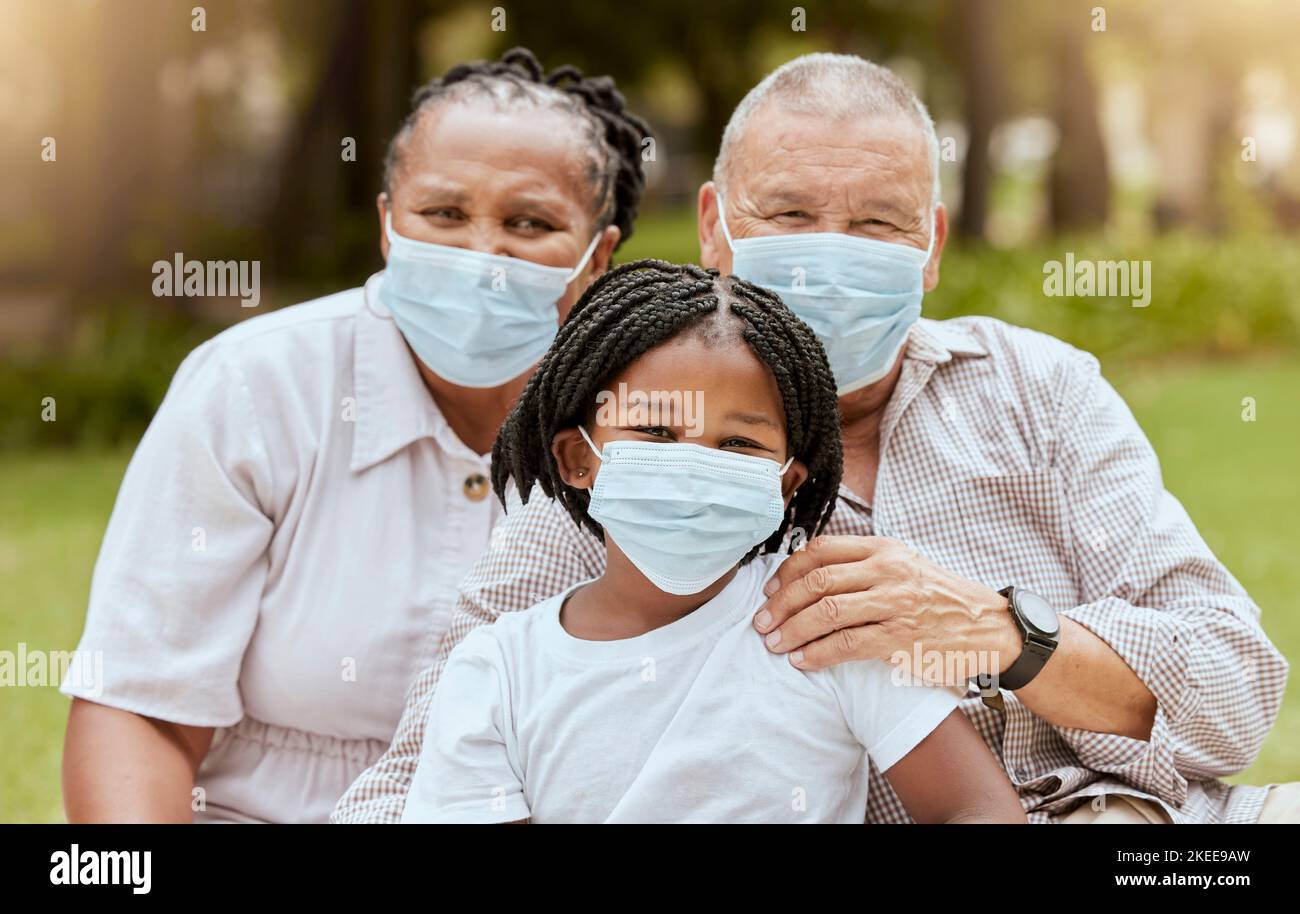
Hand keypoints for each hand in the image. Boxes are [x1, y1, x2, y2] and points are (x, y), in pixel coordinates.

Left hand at [753, 535, 1021, 683]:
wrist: (990, 627)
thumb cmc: (942, 598)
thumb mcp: (905, 565)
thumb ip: (864, 564)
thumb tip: (810, 575)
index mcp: (884, 549)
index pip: (821, 551)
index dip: (788, 571)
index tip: (770, 590)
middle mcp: (887, 571)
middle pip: (817, 581)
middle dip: (781, 604)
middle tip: (761, 622)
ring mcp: (894, 604)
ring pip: (826, 612)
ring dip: (792, 630)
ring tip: (773, 643)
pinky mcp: (899, 639)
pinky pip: (846, 645)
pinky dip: (817, 654)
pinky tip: (802, 661)